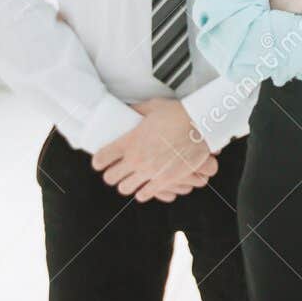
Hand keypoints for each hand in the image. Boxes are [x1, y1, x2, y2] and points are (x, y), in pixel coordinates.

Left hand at [93, 98, 214, 202]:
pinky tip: (147, 187)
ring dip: (128, 184)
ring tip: (133, 180)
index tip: (103, 162)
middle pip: (110, 178)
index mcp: (129, 140)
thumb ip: (137, 110)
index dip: (100, 161)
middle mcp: (135, 158)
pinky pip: (144, 194)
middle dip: (113, 175)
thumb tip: (129, 108)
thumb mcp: (153, 106)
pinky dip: (144, 192)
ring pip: (125, 189)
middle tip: (119, 172)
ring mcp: (149, 171)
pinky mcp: (164, 180)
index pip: (101, 158)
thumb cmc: (179, 113)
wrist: (201, 123)